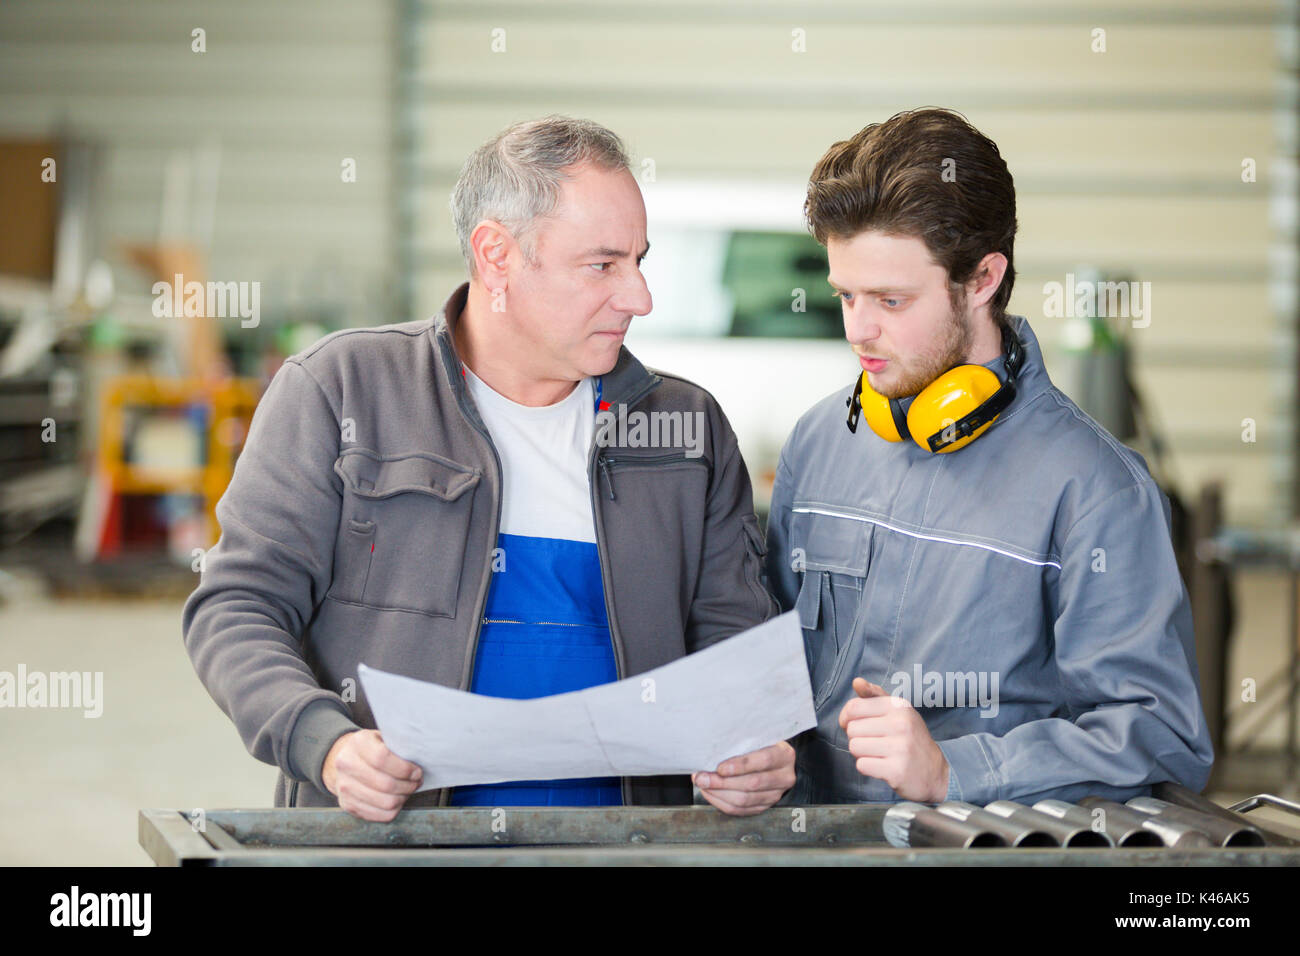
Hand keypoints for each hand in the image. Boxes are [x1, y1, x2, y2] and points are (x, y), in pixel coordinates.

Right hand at [322, 729, 422, 821]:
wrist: (345, 758)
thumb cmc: (372, 747)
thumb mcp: (383, 737)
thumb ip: (397, 746)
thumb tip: (419, 759)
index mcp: (358, 743)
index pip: (382, 758)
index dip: (404, 768)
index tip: (417, 771)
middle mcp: (347, 765)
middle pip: (385, 784)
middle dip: (408, 786)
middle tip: (416, 782)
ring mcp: (345, 787)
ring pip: (385, 802)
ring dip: (403, 798)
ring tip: (408, 789)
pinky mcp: (347, 804)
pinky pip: (380, 815)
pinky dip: (395, 809)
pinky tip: (398, 798)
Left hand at [693, 740, 795, 815]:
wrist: (774, 759)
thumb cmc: (761, 745)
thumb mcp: (757, 737)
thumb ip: (741, 742)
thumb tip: (712, 750)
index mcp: (784, 755)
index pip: (764, 761)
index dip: (740, 765)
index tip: (720, 767)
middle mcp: (784, 777)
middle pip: (752, 783)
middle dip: (722, 782)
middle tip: (702, 777)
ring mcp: (776, 794)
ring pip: (745, 800)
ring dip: (719, 793)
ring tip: (703, 784)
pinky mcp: (765, 806)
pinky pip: (741, 810)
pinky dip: (722, 803)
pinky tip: (710, 793)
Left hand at [838, 677, 948, 801]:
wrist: (936, 772)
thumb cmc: (910, 738)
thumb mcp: (898, 711)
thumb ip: (875, 695)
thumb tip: (857, 681)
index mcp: (898, 706)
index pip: (854, 707)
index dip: (846, 718)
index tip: (854, 725)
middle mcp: (901, 724)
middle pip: (852, 729)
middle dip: (857, 738)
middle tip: (876, 742)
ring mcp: (900, 748)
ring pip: (854, 747)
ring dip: (862, 753)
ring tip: (880, 754)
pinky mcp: (897, 770)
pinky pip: (862, 765)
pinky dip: (868, 768)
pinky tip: (883, 766)